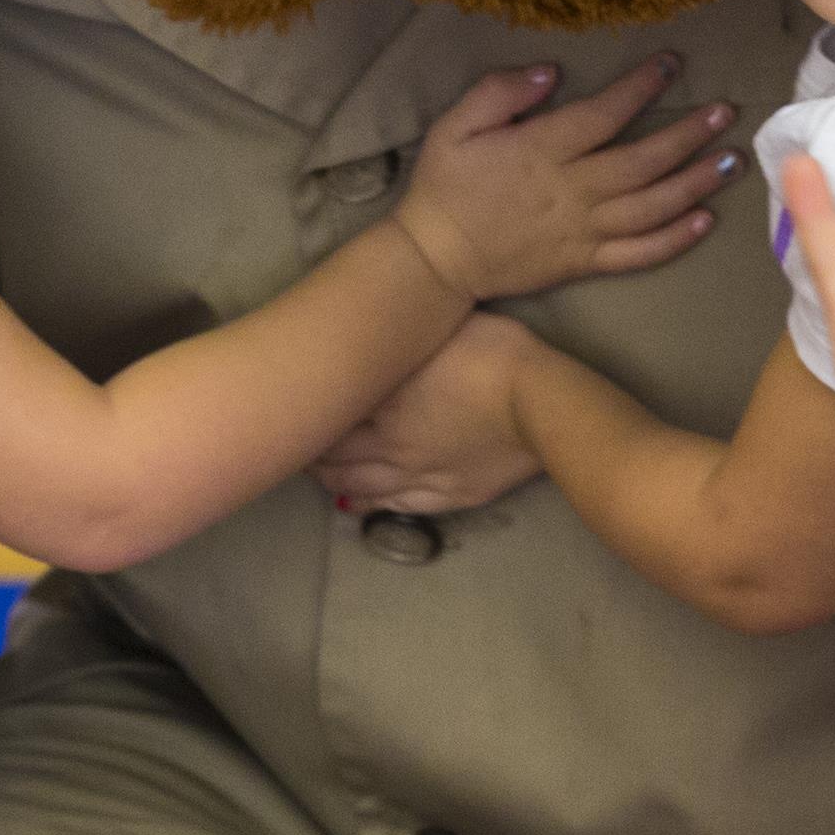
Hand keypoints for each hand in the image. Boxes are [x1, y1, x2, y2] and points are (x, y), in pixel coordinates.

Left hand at [316, 312, 554, 516]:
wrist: (541, 401)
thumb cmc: (493, 352)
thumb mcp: (439, 330)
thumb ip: (402, 341)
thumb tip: (375, 339)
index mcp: (385, 401)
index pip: (331, 416)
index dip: (308, 416)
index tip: (292, 411)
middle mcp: (391, 444)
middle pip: (338, 457)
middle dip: (313, 454)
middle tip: (295, 448)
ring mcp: (421, 475)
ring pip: (362, 487)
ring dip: (334, 484)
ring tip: (319, 477)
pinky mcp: (451, 494)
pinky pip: (399, 505)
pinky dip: (371, 505)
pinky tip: (357, 505)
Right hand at [390, 56, 737, 305]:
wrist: (434, 260)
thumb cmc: (443, 186)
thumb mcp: (453, 126)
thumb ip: (500, 93)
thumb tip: (552, 72)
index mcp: (542, 151)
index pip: (605, 114)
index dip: (642, 87)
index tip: (672, 64)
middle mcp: (571, 191)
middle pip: (644, 160)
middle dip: (689, 135)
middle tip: (726, 113)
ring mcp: (582, 231)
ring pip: (652, 206)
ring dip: (697, 183)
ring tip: (732, 161)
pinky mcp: (584, 263)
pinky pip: (639, 254)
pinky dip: (675, 239)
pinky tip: (705, 221)